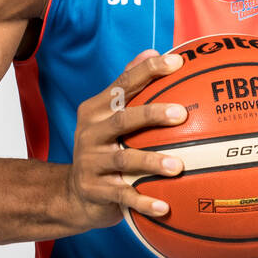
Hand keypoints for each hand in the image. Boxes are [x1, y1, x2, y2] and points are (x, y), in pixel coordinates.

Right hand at [62, 49, 187, 232]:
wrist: (75, 193)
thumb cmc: (103, 148)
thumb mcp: (110, 115)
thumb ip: (129, 85)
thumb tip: (154, 50)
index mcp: (96, 110)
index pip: (123, 84)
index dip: (148, 70)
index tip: (177, 62)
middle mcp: (90, 133)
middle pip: (123, 119)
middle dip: (152, 114)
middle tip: (181, 114)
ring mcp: (91, 162)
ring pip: (124, 160)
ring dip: (153, 162)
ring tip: (179, 166)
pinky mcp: (95, 190)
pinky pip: (123, 196)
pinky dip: (144, 201)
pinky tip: (165, 206)